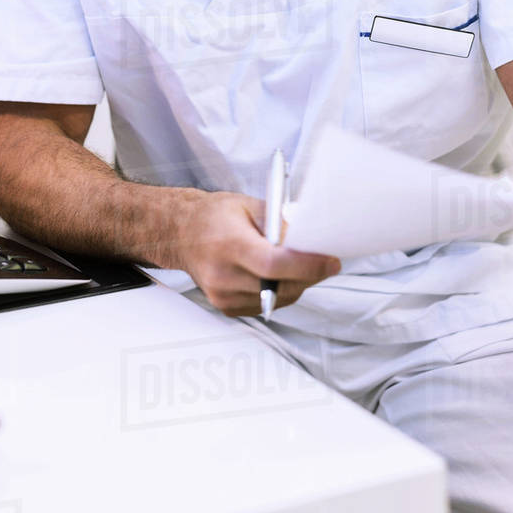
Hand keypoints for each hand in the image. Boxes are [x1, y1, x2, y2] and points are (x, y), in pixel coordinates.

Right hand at [176, 189, 339, 316]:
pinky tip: (279, 276)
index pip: (274, 264)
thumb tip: (311, 237)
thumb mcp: (249, 205)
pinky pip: (267, 305)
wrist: (180, 234)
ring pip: (278, 299)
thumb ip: (280, 222)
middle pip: (281, 285)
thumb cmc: (214, 216)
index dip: (308, 266)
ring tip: (299, 264)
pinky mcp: (226, 307)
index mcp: (229, 244)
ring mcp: (223, 295)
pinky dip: (281, 292)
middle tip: (325, 261)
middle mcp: (223, 274)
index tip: (331, 262)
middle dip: (310, 274)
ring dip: (297, 284)